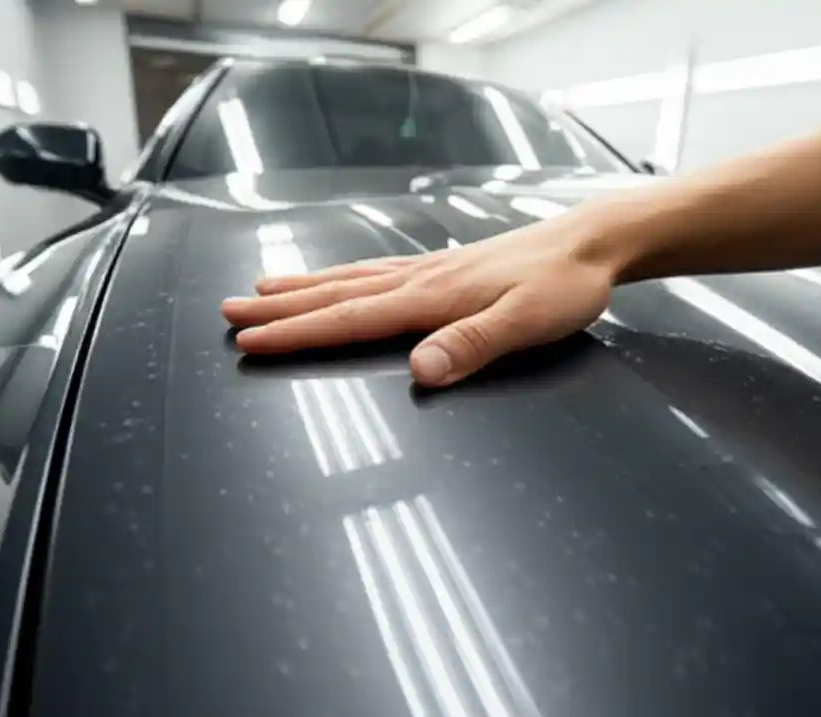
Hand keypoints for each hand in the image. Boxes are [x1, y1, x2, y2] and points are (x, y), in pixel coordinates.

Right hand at [221, 212, 616, 386]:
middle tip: (228, 315)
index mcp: (432, 297)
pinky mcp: (445, 267)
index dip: (297, 333)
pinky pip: (376, 269)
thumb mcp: (527, 323)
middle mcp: (420, 278)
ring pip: (350, 278)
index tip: (250, 342)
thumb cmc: (565, 286)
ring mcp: (429, 269)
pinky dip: (343, 275)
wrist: (592, 242)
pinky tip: (337, 277)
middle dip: (279, 308)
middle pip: (335, 295)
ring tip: (260, 290)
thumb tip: (420, 371)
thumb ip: (472, 345)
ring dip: (302, 288)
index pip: (350, 319)